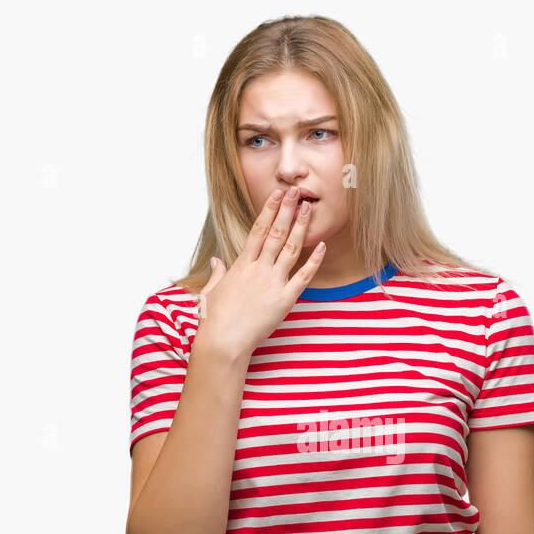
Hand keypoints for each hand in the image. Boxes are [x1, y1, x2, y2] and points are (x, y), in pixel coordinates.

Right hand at [193, 187, 325, 358]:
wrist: (224, 341)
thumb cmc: (214, 319)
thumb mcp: (211, 291)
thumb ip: (218, 273)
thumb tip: (218, 261)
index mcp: (241, 265)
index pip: (258, 231)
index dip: (268, 210)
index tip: (276, 195)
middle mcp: (258, 269)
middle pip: (276, 233)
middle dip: (287, 210)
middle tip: (296, 192)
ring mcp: (272, 283)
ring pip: (290, 249)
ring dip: (300, 227)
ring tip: (309, 209)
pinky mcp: (284, 300)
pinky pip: (303, 277)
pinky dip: (314, 261)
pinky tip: (321, 245)